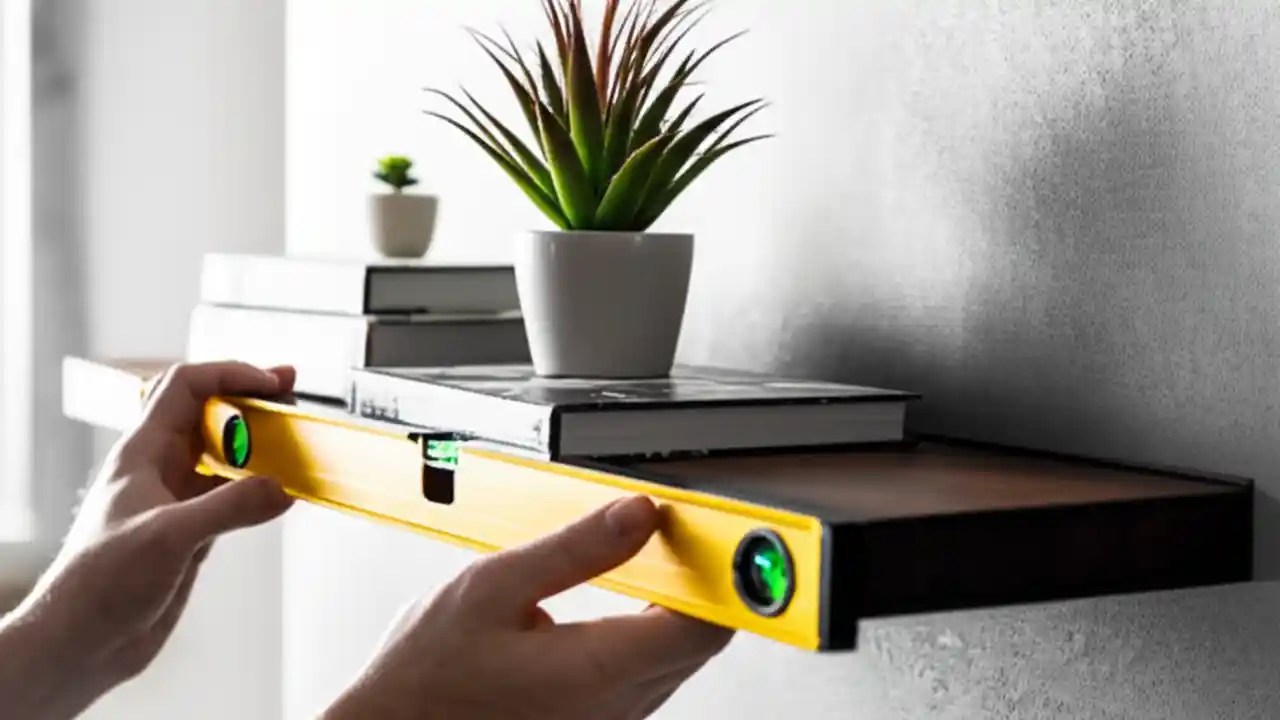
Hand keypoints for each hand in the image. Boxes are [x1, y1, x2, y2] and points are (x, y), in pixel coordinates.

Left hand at [0, 362, 296, 719]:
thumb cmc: (97, 583)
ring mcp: (176, 500)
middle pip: (210, 414)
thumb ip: (230, 507)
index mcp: (143, 453)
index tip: (271, 383)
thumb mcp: (169, 536)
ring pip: (224, 455)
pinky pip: (233, 497)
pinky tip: (283, 494)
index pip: (187, 387)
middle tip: (289, 392)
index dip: (231, 375)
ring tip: (294, 441)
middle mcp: (161, 469)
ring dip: (259, 445)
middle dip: (250, 399)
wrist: (83, 640)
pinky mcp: (191, 533)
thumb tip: (280, 489)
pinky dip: (261, 490)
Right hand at [324, 496, 733, 719]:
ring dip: (673, 609)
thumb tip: (640, 513)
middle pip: (700, 640)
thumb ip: (576, 548)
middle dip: (700, 583)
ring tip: (644, 560)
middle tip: (678, 533)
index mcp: (595, 672)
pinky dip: (648, 636)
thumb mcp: (494, 587)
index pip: (704, 626)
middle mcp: (616, 708)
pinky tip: (619, 605)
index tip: (725, 539)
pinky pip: (649, 678)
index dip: (725, 578)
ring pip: (677, 659)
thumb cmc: (427, 675)